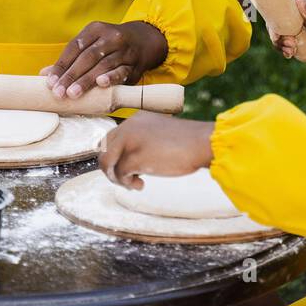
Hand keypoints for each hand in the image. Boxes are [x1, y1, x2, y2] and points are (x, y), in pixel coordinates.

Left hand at [40, 21, 167, 98]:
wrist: (144, 40)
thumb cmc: (109, 45)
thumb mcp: (91, 44)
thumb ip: (70, 59)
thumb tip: (44, 74)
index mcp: (95, 29)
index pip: (74, 47)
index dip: (61, 65)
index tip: (50, 81)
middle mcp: (111, 37)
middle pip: (87, 57)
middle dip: (71, 75)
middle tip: (58, 92)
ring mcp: (124, 50)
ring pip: (103, 65)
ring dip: (86, 80)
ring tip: (73, 94)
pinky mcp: (134, 65)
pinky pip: (122, 71)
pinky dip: (111, 77)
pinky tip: (101, 84)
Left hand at [96, 111, 213, 189]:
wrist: (202, 143)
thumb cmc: (185, 142)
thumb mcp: (157, 135)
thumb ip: (140, 141)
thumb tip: (122, 161)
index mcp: (135, 119)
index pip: (110, 138)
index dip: (112, 156)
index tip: (122, 168)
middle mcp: (128, 127)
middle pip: (103, 149)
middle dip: (109, 167)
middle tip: (124, 179)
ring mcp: (130, 141)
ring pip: (107, 162)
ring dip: (116, 178)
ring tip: (132, 184)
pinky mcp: (136, 157)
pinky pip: (120, 174)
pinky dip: (127, 183)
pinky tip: (140, 185)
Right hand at [271, 0, 305, 59]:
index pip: (283, 7)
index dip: (276, 20)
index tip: (277, 33)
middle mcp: (305, 13)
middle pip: (282, 23)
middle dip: (279, 35)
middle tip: (287, 46)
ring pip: (287, 35)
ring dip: (283, 44)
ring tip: (290, 53)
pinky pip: (296, 44)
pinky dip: (290, 50)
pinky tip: (292, 55)